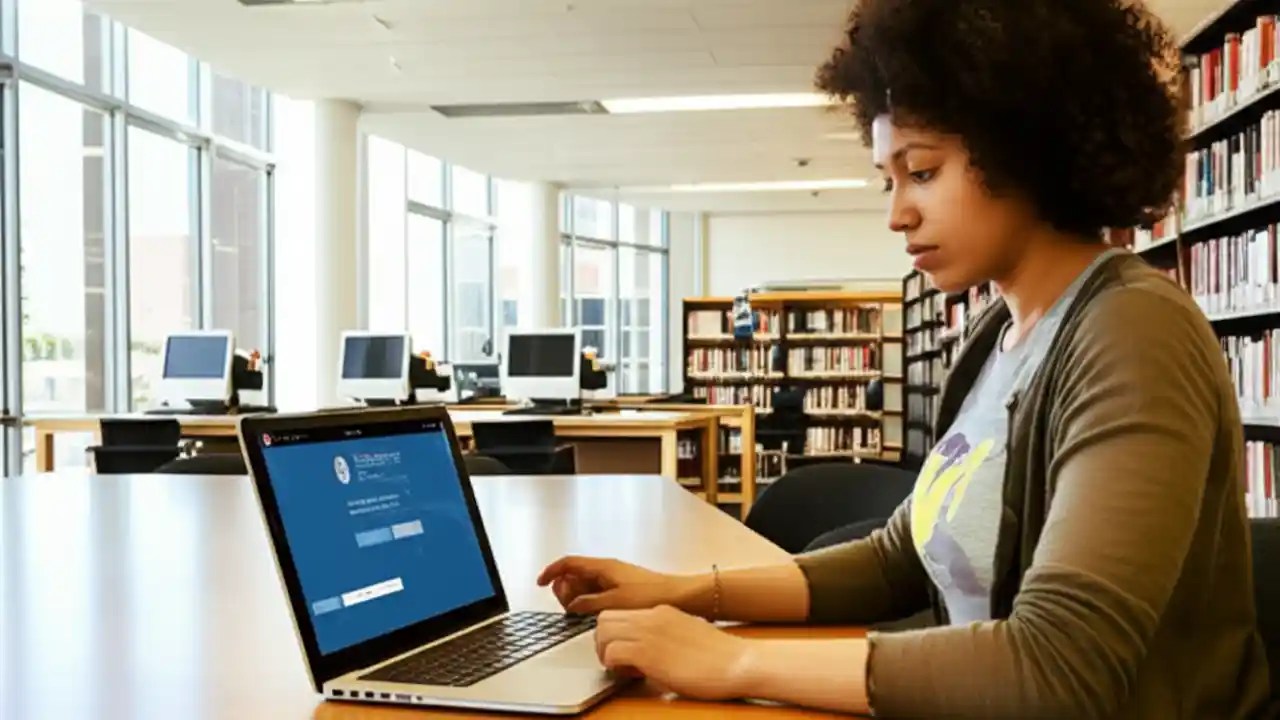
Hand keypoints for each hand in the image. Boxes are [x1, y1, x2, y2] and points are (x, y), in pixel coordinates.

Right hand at [537, 556, 695, 613]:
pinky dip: (587, 598)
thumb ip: (589, 603)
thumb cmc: (650, 595)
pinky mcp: (619, 586)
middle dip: (563, 587)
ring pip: (583, 583)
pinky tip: (591, 611)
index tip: (540, 583)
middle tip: (566, 604)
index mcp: (602, 566)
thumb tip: (571, 603)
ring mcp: (612, 577)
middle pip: (573, 573)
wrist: (678, 596)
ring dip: (575, 595)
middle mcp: (605, 568)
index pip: (568, 563)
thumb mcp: (614, 602)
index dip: (551, 572)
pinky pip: (595, 589)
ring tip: (579, 610)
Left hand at [594, 605, 750, 700]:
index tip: (624, 652)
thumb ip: (666, 636)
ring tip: (623, 669)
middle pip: (604, 619)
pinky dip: (613, 665)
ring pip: (602, 632)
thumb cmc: (720, 657)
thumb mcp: (688, 635)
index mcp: (661, 612)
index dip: (615, 634)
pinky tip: (631, 675)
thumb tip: (652, 650)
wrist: (737, 662)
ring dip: (605, 652)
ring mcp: (648, 632)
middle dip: (603, 642)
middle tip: (617, 661)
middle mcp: (651, 616)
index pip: (620, 614)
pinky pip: (611, 653)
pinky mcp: (647, 652)